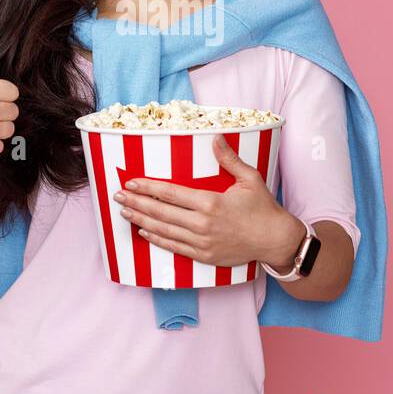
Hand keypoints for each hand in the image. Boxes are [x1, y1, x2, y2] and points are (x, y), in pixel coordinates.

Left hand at [113, 133, 304, 268]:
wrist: (274, 240)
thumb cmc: (263, 208)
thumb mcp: (250, 178)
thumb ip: (229, 159)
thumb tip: (216, 138)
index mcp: (210, 202)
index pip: (170, 193)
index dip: (148, 187)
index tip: (131, 183)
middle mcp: (202, 224)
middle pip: (161, 212)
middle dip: (137, 203)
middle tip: (118, 196)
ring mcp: (202, 242)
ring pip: (164, 230)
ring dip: (141, 221)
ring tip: (125, 212)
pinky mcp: (204, 255)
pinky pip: (175, 247)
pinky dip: (157, 239)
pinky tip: (145, 232)